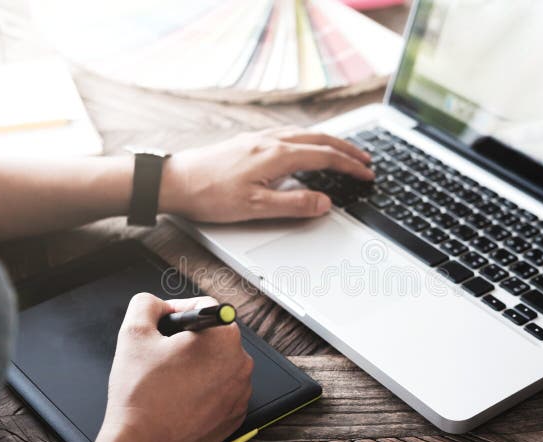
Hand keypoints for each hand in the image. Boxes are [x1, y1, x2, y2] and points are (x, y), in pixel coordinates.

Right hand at [103, 294, 252, 441]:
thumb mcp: (134, 334)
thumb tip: (156, 304)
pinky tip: (178, 400)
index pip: (204, 308)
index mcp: (224, 338)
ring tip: (167, 382)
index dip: (177, 312)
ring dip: (195, 367)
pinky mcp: (235, 416)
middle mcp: (241, 363)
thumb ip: (146, 305)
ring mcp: (241, 393)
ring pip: (216, 366)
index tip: (162, 325)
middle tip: (160, 357)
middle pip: (212, 338)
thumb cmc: (140, 396)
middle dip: (187, 342)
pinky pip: (220, 392)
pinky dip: (203, 392)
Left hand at [160, 126, 373, 221]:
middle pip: (319, 139)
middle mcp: (270, 141)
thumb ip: (294, 204)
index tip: (367, 173)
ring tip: (343, 151)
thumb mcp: (256, 207)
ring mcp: (259, 138)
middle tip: (366, 159)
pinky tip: (305, 146)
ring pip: (304, 134)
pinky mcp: (248, 141)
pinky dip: (308, 139)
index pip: (325, 157)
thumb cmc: (209, 195)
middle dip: (347, 149)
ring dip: (328, 142)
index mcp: (277, 155)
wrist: (175, 181)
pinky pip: (288, 134)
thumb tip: (324, 203)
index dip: (350, 165)